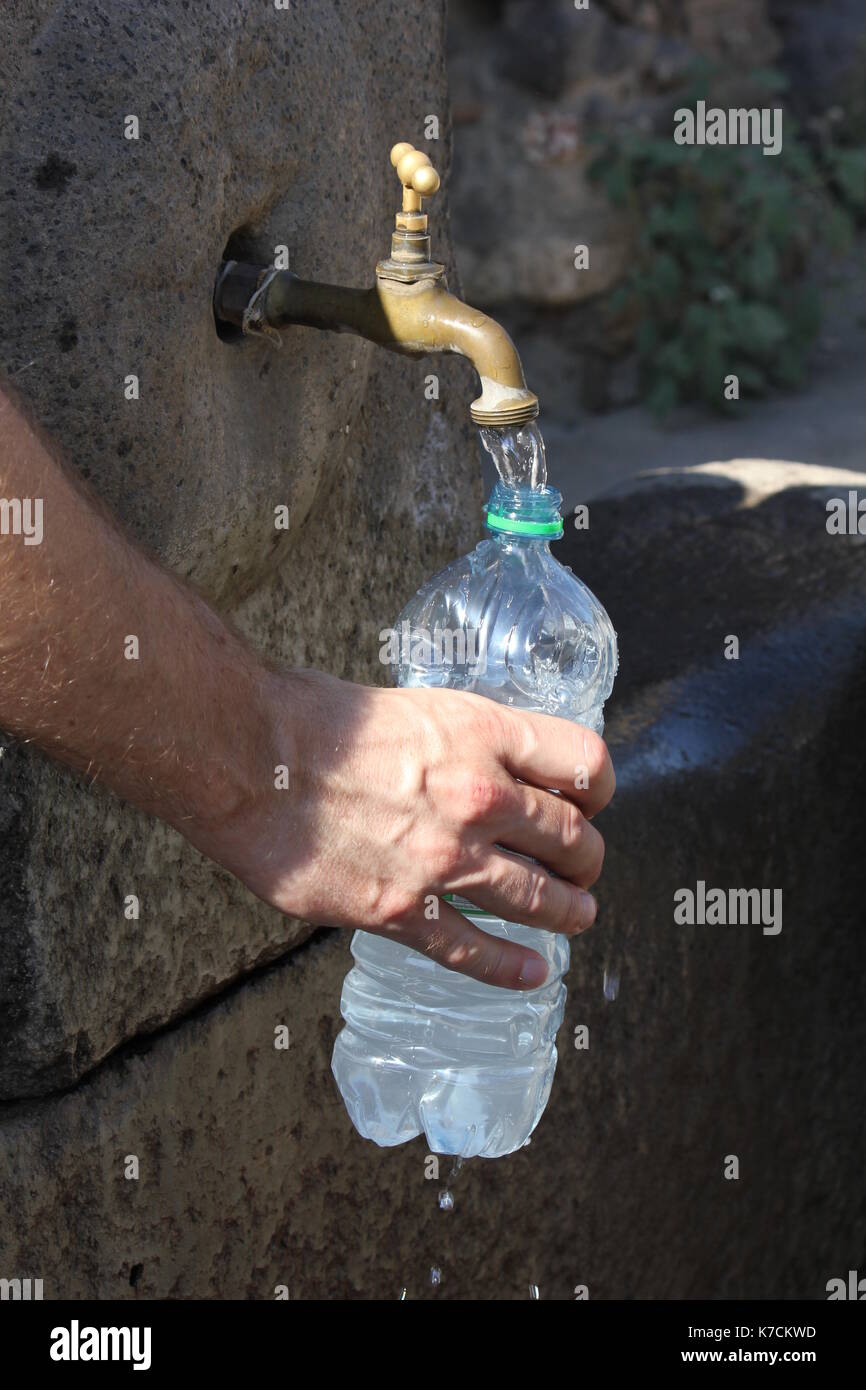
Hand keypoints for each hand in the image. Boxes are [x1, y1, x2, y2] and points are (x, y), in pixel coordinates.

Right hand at [199, 668, 614, 989]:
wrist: (245, 759)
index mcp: (484, 734)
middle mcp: (480, 796)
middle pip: (574, 839)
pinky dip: (510, 968)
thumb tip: (470, 761)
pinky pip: (474, 950)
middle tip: (584, 867)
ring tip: (578, 917)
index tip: (592, 803)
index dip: (599, 790)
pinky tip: (531, 973)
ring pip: (540, 900)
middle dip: (587, 858)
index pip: (585, 765)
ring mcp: (445, 859)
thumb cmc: (309, 717)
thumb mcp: (406, 706)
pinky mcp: (403, 910)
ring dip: (569, 912)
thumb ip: (454, 740)